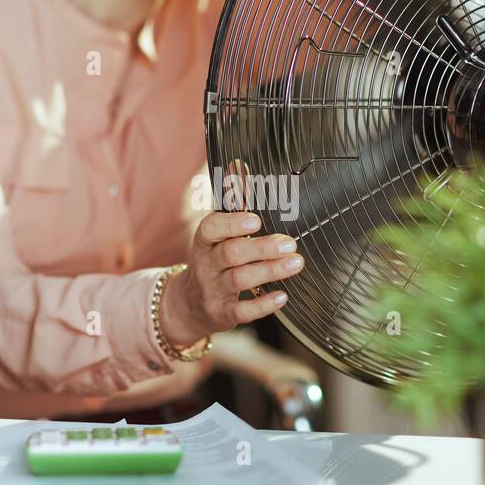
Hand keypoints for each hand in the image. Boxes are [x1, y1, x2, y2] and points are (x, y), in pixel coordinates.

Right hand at [159, 212, 304, 347]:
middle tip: (289, 243)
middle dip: (262, 248)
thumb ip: (232, 212)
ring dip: (270, 271)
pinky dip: (263, 304)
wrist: (189, 305)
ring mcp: (212, 290)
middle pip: (231, 253)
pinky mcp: (221, 314)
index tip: (256, 220)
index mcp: (204, 242)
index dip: (233, 223)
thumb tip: (241, 170)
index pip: (211, 228)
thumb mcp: (214, 239)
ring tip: (295, 263)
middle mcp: (206, 265)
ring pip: (240, 279)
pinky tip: (282, 296)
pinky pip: (242, 311)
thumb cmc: (212, 263)